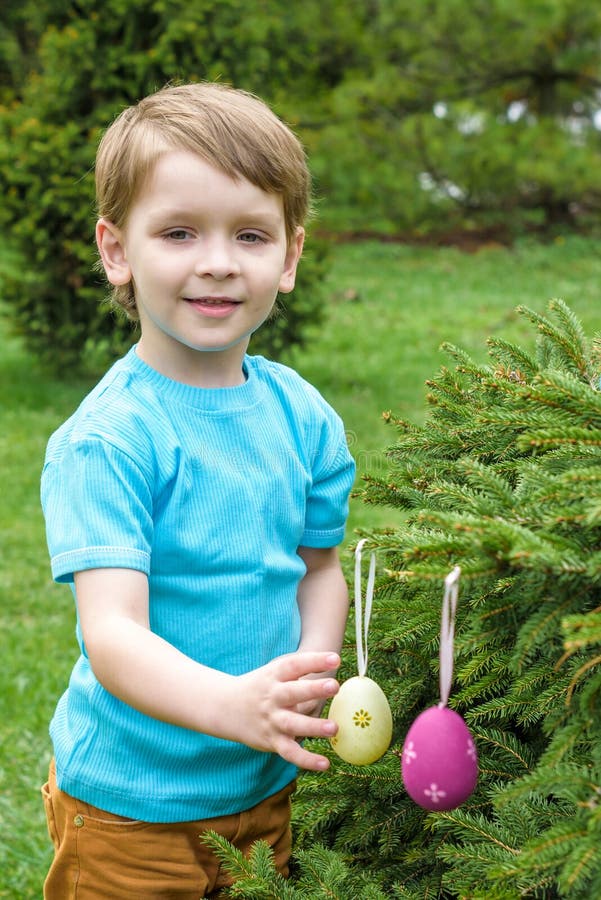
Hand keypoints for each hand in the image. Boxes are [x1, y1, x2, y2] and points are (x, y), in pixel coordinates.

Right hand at [232, 651, 340, 771]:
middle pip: (293, 693)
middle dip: (313, 689)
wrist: (226, 707)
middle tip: (334, 685)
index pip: (294, 665)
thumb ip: (300, 668)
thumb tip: (335, 662)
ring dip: (313, 727)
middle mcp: (273, 697)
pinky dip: (306, 760)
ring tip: (334, 728)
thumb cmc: (262, 685)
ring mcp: (272, 720)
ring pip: (293, 724)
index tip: (335, 659)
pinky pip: (290, 752)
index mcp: (274, 676)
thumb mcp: (274, 671)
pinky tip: (325, 764)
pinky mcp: (272, 741)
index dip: (315, 661)